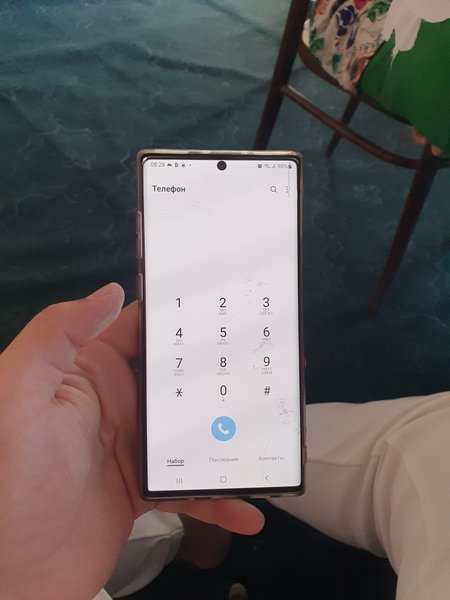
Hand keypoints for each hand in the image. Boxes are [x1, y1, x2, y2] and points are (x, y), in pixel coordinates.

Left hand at [0, 284, 263, 599]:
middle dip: (221, 374)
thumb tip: (109, 292)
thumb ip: (57, 337)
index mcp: (89, 374)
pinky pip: (190, 487)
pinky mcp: (143, 489)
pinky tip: (243, 508)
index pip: (140, 331)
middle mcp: (116, 406)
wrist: (10, 574)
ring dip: (229, 437)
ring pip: (194, 432)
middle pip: (180, 380)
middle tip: (266, 369)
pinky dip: (218, 497)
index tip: (224, 306)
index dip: (180, 316)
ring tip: (268, 436)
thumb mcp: (19, 395)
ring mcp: (133, 449)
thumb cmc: (5, 483)